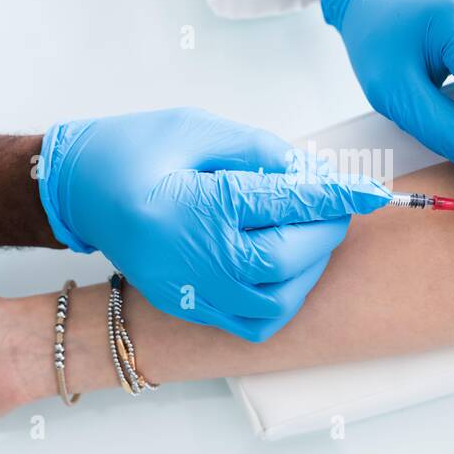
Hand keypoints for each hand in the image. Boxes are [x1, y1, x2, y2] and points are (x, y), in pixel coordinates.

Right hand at [38, 108, 389, 340]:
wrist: (78, 187)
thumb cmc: (135, 148)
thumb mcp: (202, 130)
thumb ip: (263, 153)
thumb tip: (317, 175)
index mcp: (197, 204)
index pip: (288, 202)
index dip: (338, 195)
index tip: (375, 191)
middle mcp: (193, 257)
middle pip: (288, 256)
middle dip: (325, 228)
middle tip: (334, 203)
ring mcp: (189, 290)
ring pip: (277, 299)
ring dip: (308, 268)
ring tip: (309, 233)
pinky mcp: (188, 306)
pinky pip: (252, 323)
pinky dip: (282, 301)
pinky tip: (285, 267)